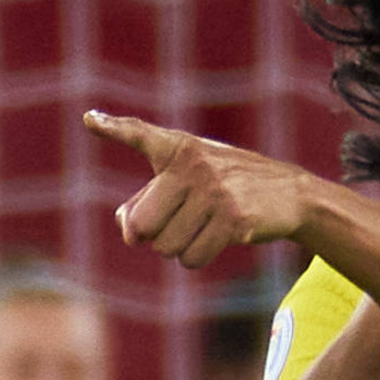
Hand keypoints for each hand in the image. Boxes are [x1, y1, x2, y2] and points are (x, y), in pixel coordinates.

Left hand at [85, 113, 312, 267]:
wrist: (289, 193)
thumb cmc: (228, 186)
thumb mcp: (188, 180)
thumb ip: (146, 200)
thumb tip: (128, 232)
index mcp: (178, 148)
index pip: (141, 135)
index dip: (114, 129)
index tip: (90, 120)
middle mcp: (193, 166)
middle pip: (142, 226)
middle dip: (154, 236)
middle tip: (178, 224)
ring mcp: (214, 192)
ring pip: (166, 247)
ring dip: (180, 248)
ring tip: (203, 227)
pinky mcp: (233, 219)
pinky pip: (193, 258)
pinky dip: (198, 257)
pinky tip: (218, 238)